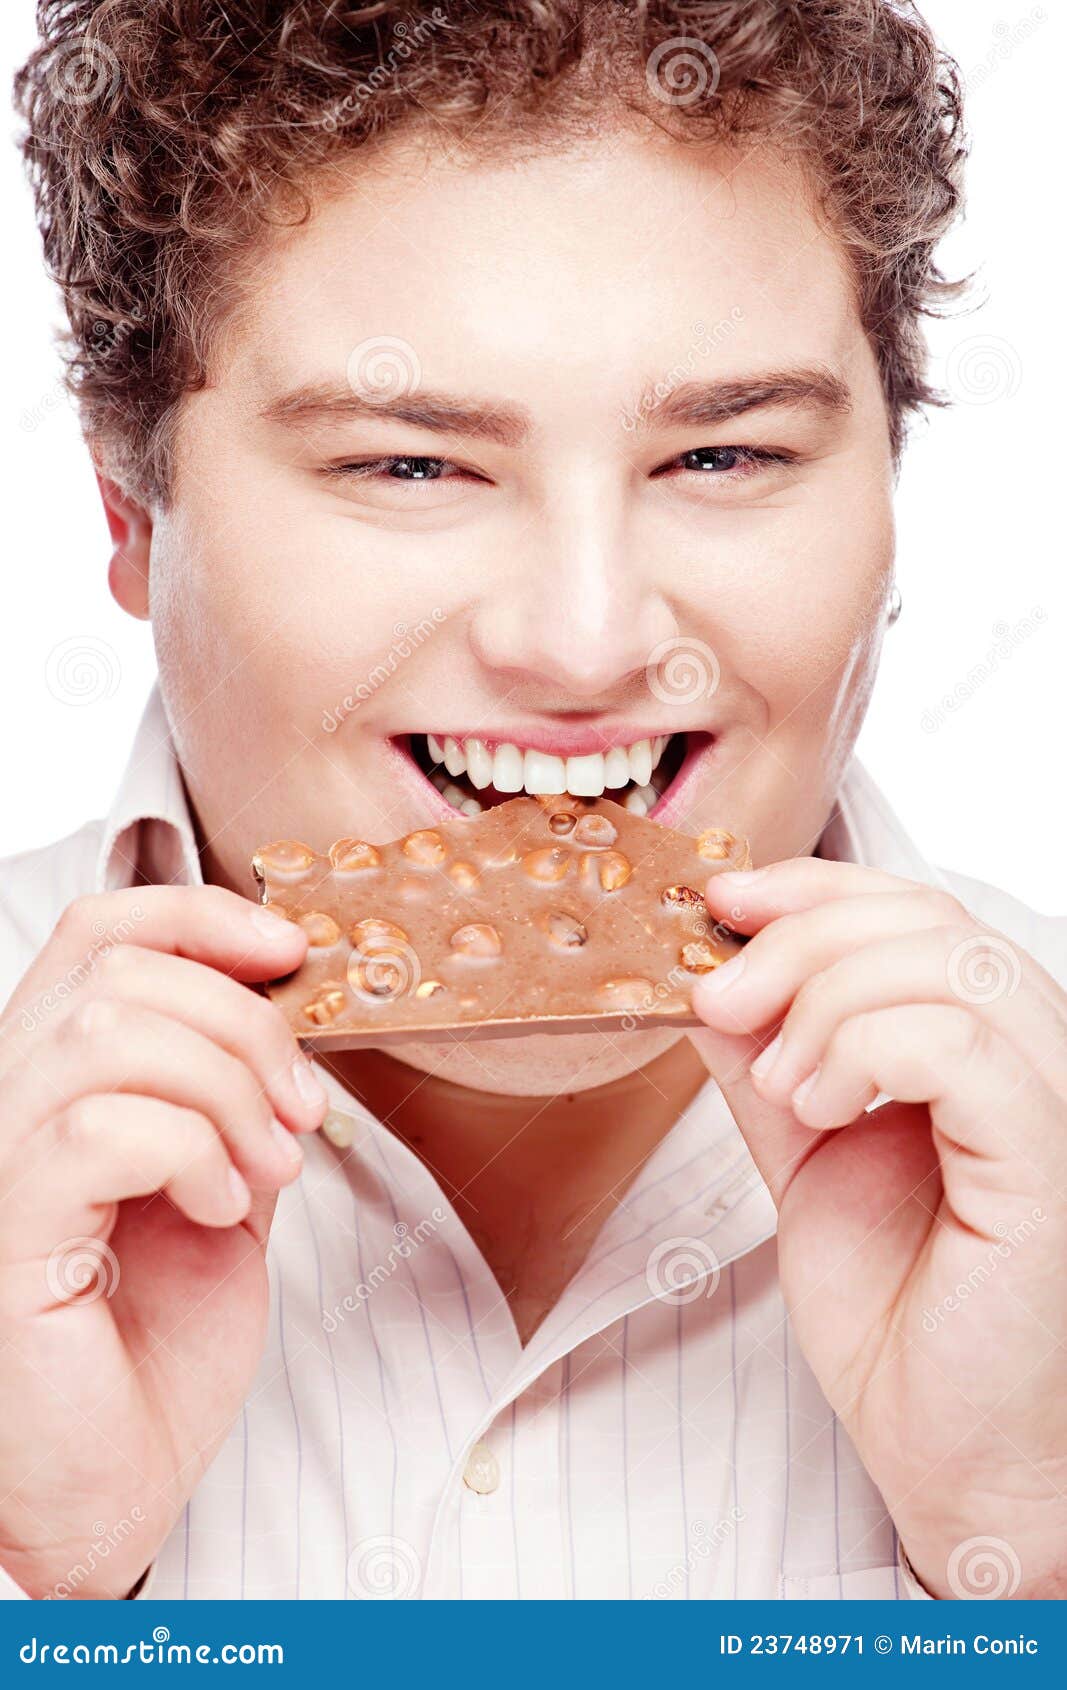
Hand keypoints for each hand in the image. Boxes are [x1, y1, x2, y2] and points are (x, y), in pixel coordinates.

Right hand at [0, 887, 326, 1597]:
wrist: (111, 1492)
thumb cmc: (152, 1355)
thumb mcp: (226, 1191)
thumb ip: (236, 1100)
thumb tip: (287, 1018)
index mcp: (53, 1082)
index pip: (99, 931)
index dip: (199, 915)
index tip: (291, 952)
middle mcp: (2, 1105)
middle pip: (121, 972)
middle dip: (245, 1024)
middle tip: (302, 1112)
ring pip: (107, 1031)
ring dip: (227, 1089)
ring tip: (268, 1168)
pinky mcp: (3, 1230)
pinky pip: (99, 1126)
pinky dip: (191, 1150)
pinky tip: (220, 1209)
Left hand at [690, 859, 1066, 1598]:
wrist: (949, 1455)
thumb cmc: (903, 1319)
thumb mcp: (806, 1158)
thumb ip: (768, 1063)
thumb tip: (705, 977)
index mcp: (983, 1047)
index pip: (916, 910)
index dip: (814, 888)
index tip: (722, 900)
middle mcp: (1037, 1059)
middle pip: (928, 920)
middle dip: (799, 940)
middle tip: (722, 999)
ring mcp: (1054, 1103)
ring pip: (948, 964)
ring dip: (825, 1001)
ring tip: (782, 1085)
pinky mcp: (1047, 1156)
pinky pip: (961, 1046)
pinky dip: (865, 1049)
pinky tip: (823, 1106)